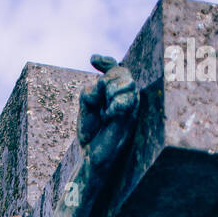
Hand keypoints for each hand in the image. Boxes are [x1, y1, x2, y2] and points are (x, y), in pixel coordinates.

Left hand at [78, 55, 137, 170]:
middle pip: (122, 71)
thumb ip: (90, 93)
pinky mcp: (132, 117)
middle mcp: (124, 96)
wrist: (92, 156)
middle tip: (100, 99)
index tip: (93, 60)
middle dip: (108, 79)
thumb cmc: (91, 133)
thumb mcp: (85, 109)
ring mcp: (130, 106)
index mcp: (113, 92)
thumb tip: (101, 84)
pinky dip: (116, 105)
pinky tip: (109, 115)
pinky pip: (127, 100)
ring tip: (105, 109)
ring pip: (127, 83)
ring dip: (112, 91)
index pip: (114, 67)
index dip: (105, 61)